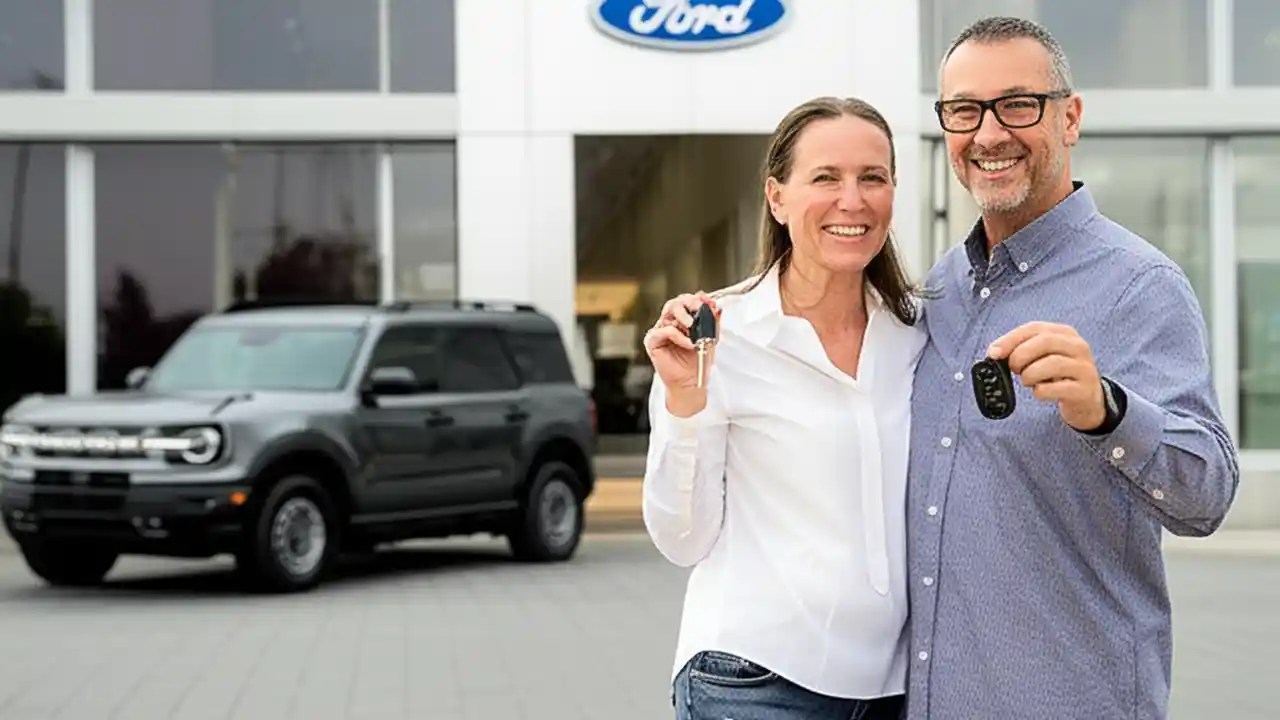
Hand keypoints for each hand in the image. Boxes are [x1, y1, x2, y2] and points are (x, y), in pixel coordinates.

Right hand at [642, 292, 718, 416]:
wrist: (691, 382)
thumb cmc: (698, 362)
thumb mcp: (711, 338)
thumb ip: (713, 322)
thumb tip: (716, 307)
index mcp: (682, 320)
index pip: (686, 301)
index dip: (697, 300)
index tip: (709, 304)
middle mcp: (669, 322)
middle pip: (675, 302)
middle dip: (690, 302)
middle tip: (700, 309)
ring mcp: (660, 330)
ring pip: (669, 311)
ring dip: (685, 318)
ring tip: (694, 329)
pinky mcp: (653, 341)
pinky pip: (665, 331)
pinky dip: (679, 335)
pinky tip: (689, 344)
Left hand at [987, 321, 1105, 431]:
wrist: (1087, 400)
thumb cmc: (1058, 375)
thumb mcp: (1042, 357)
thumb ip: (1020, 350)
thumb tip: (994, 353)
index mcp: (1065, 333)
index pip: (1034, 328)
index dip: (1010, 339)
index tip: (993, 353)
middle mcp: (1078, 346)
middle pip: (1044, 342)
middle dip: (1020, 356)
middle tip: (1014, 369)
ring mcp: (1084, 368)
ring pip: (1052, 364)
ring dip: (1029, 375)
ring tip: (1027, 381)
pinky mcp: (1084, 389)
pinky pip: (1057, 388)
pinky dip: (1040, 392)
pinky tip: (1040, 392)